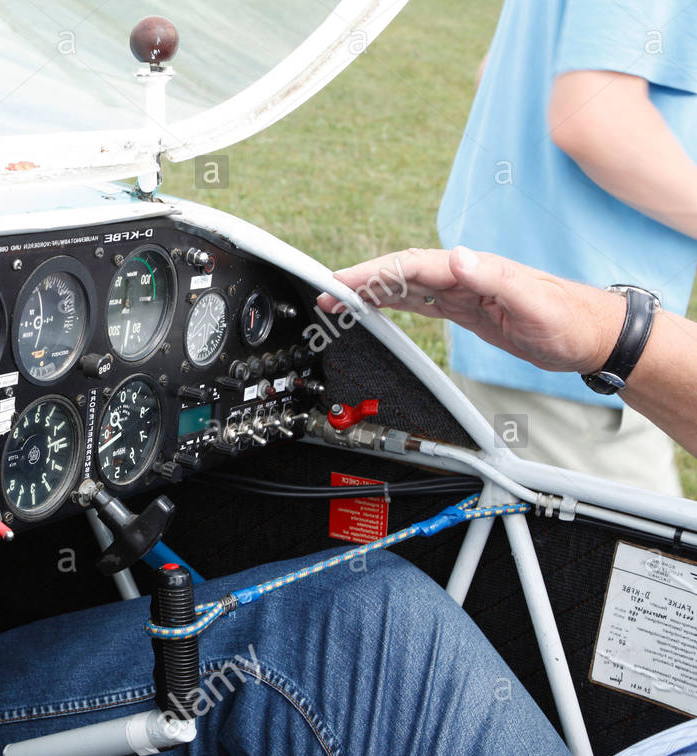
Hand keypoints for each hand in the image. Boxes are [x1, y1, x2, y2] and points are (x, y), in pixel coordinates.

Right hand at [314, 247, 624, 373]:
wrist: (594, 335)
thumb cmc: (570, 320)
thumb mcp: (534, 301)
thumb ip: (494, 278)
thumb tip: (457, 257)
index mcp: (474, 270)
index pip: (411, 267)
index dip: (372, 273)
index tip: (340, 282)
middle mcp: (464, 276)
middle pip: (399, 272)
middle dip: (359, 280)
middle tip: (323, 293)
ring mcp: (463, 291)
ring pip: (405, 286)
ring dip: (370, 291)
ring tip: (336, 300)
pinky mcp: (467, 308)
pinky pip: (420, 301)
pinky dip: (392, 302)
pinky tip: (375, 307)